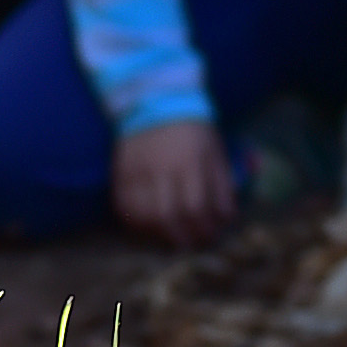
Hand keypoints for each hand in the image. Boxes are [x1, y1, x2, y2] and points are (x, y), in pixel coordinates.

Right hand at [112, 118, 235, 247]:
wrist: (157, 102)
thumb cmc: (193, 132)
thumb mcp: (216, 154)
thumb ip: (222, 187)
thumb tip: (226, 220)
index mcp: (189, 162)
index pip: (195, 207)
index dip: (203, 229)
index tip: (210, 237)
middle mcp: (160, 168)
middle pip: (167, 217)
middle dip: (182, 238)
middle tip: (190, 244)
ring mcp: (136, 171)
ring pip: (142, 216)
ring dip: (157, 235)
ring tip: (170, 239)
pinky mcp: (120, 172)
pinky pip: (123, 207)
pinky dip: (135, 224)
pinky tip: (148, 228)